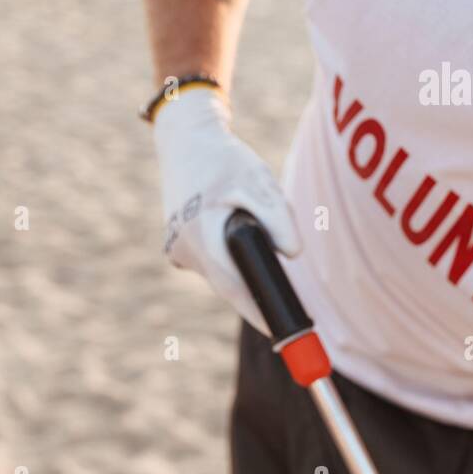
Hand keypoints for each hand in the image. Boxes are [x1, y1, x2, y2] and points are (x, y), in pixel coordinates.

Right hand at [151, 86, 301, 331]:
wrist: (186, 141)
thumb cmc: (224, 160)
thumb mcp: (258, 181)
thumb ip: (278, 217)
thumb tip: (293, 254)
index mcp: (201, 236)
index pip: (236, 287)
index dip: (260, 312)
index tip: (283, 332)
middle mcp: (184, 249)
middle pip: (231, 282)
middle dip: (258, 284)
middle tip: (287, 290)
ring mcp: (179, 249)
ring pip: (223, 271)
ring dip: (243, 262)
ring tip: (249, 219)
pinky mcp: (180, 246)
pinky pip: (214, 261)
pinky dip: (230, 252)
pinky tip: (234, 221)